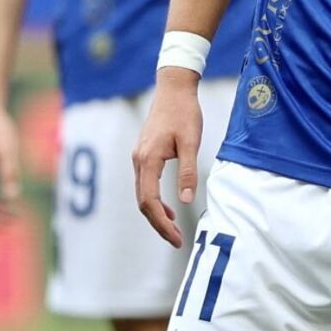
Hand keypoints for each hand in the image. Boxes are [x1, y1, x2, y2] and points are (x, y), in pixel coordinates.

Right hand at [131, 69, 202, 247]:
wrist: (173, 89)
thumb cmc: (185, 113)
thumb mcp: (192, 141)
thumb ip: (187, 170)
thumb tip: (186, 200)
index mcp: (148, 160)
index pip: (149, 201)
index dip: (161, 223)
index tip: (176, 238)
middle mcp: (138, 161)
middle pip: (142, 202)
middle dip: (158, 224)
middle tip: (177, 240)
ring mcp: (138, 158)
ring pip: (142, 194)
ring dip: (156, 214)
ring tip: (174, 229)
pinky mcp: (143, 155)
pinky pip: (145, 185)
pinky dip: (154, 200)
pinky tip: (170, 208)